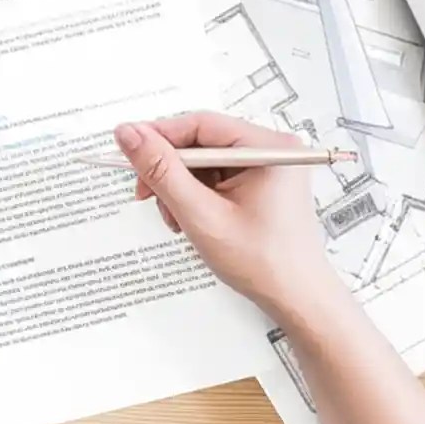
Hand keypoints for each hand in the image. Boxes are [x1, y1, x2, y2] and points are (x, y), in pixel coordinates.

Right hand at [113, 112, 342, 317]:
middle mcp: (272, 150)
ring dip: (181, 188)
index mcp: (268, 148)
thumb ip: (162, 171)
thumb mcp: (201, 214)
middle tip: (146, 193)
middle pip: (201, 143)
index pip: (201, 125)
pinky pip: (216, 178)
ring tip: (177, 219)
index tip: (128, 148)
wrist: (296, 298)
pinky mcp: (261, 184)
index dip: (159, 136)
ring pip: (205, 163)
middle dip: (170, 171)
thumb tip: (130, 135)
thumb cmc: (264, 263)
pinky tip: (192, 219)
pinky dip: (196, 197)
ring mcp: (267, 168)